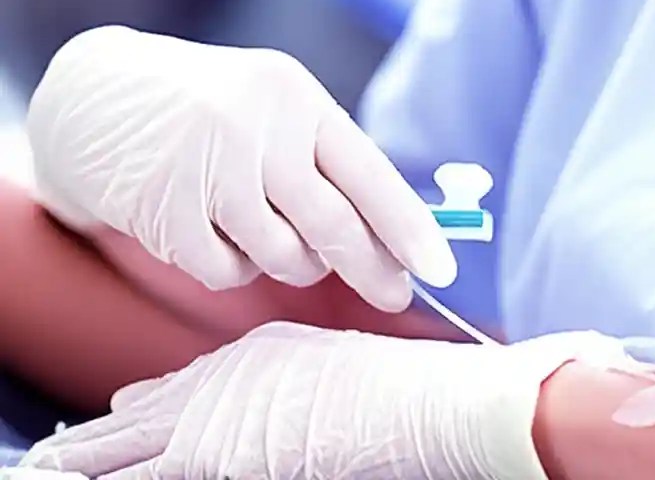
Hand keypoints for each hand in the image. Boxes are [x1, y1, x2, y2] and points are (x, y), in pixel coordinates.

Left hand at [22, 323, 626, 479]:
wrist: (437, 401)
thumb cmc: (414, 394)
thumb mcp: (345, 377)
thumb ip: (298, 391)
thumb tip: (276, 413)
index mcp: (262, 356)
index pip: (183, 388)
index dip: (140, 412)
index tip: (111, 421)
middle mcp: (234, 380)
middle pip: (147, 415)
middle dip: (98, 440)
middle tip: (54, 456)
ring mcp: (229, 418)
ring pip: (134, 447)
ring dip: (89, 463)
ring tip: (50, 472)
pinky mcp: (231, 456)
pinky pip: (157, 474)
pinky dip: (121, 479)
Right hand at [27, 27, 456, 311]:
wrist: (92, 96)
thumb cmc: (210, 113)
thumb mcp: (275, 111)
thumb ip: (329, 164)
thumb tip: (396, 238)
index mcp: (296, 97)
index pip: (370, 175)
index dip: (409, 229)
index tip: (442, 270)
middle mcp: (256, 126)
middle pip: (334, 225)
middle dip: (372, 269)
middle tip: (395, 295)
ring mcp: (207, 165)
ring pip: (282, 255)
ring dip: (289, 261)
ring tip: (266, 230)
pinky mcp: (164, 205)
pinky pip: (226, 270)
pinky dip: (231, 267)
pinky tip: (214, 233)